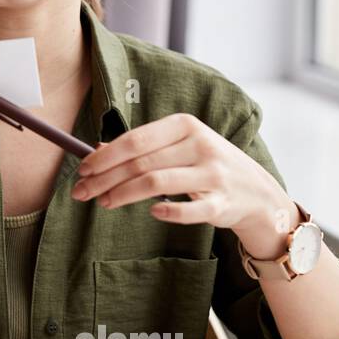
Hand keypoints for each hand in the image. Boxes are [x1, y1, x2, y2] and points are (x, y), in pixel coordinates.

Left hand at [70, 113, 294, 247]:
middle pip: (140, 162)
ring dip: (123, 194)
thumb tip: (97, 151)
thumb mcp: (178, 148)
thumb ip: (142, 148)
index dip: (104, 156)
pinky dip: (169, 211)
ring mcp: (213, 174)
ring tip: (103, 202)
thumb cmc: (206, 165)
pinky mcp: (222, 202)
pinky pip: (191, 209)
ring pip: (157, 182)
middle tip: (81, 192)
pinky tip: (152, 212)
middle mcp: (200, 145)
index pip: (135, 140)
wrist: (256, 191)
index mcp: (185, 126)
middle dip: (105, 178)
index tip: (82, 170)